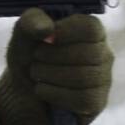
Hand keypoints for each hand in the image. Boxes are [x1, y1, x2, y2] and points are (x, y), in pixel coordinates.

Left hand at [0, 8, 113, 124]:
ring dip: (50, 74)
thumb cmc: (28, 56)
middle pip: (89, 53)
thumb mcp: (23, 33)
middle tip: (35, 58)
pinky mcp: (96, 102)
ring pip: (84, 77)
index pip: (91, 28)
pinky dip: (55, 94)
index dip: (66, 32)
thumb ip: (32, 22)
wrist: (21, 90)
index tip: (45, 38)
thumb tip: (47, 29)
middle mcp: (103, 54)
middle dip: (53, 56)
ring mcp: (103, 79)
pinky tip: (41, 89)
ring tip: (35, 73)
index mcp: (91, 31)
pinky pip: (83, 99)